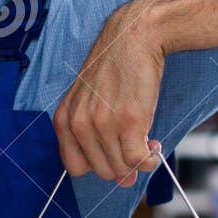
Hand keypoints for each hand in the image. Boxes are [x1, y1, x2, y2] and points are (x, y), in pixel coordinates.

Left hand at [54, 2, 164, 186]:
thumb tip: (123, 179)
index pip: (74, 167)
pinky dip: (149, 161)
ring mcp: (101, 125)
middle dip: (121, 166)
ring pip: (120, 168)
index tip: (113, 156)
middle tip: (136, 149)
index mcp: (64, 120)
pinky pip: (137, 160)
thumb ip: (97, 139)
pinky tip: (154, 148)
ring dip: (138, 163)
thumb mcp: (91, 102)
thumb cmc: (114, 69)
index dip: (97, 166)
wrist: (133, 38)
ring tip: (147, 144)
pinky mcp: (128, 122)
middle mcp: (78, 124)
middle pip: (100, 171)